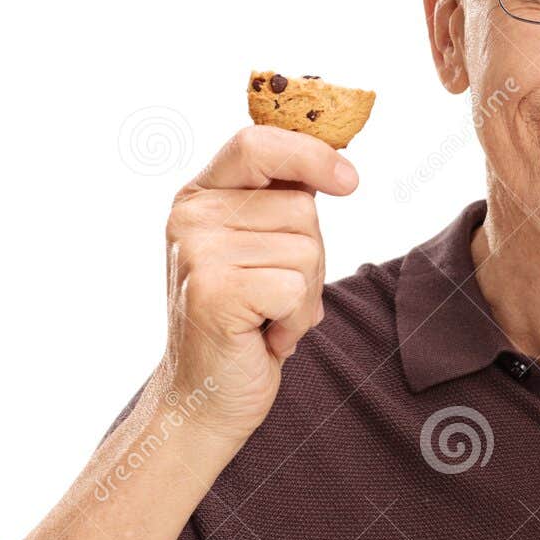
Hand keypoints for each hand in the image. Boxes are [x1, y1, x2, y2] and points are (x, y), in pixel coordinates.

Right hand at [159, 124, 357, 437]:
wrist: (206, 397)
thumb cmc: (246, 322)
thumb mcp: (259, 250)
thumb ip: (281, 205)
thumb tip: (340, 163)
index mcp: (199, 196)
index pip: (256, 143)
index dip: (309, 153)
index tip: (349, 180)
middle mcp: (189, 216)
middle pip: (300, 206)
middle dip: (312, 256)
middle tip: (277, 296)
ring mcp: (196, 252)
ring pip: (306, 249)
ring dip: (305, 295)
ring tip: (268, 318)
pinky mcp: (213, 291)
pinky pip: (296, 287)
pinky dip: (296, 320)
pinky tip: (266, 337)